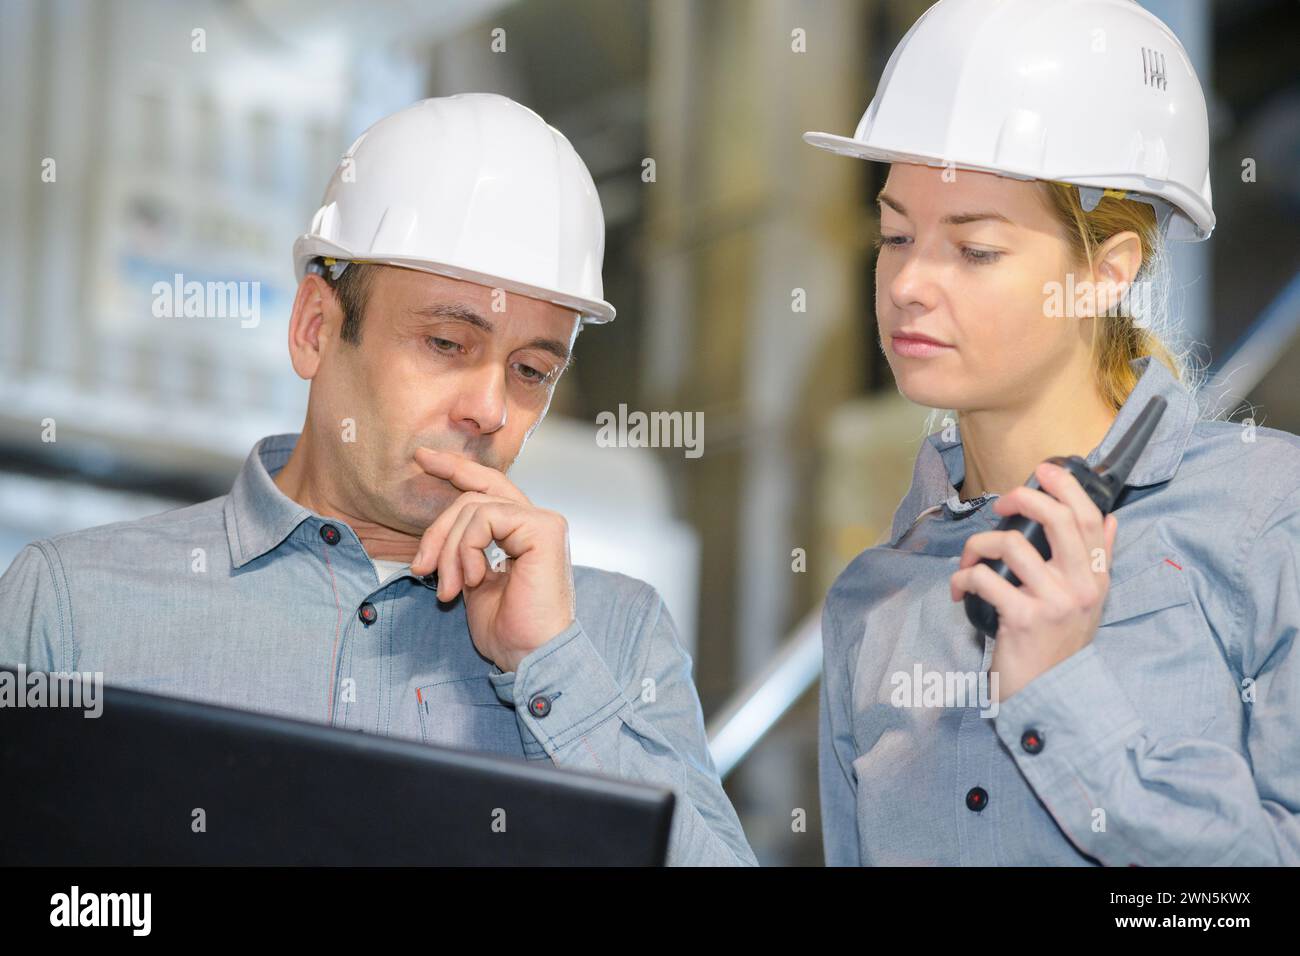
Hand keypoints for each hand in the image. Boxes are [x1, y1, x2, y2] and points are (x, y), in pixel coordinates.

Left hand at [410, 447, 575, 673]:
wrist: (531, 656)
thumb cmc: (507, 630)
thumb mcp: (474, 582)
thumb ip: (463, 551)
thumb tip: (434, 539)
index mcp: (523, 532)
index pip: (487, 487)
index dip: (455, 468)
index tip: (422, 458)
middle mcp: (537, 520)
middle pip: (473, 495)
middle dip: (437, 528)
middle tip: (420, 567)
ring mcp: (543, 521)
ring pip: (473, 507)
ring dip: (449, 550)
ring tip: (448, 589)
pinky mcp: (543, 528)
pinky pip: (485, 518)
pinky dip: (467, 549)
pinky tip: (473, 580)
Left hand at [949, 461, 1118, 700]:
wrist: (1047, 697)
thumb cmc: (1058, 645)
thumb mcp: (1088, 603)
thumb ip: (1098, 561)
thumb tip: (1110, 520)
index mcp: (1095, 578)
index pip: (1090, 519)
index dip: (1066, 487)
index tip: (1044, 471)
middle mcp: (1081, 588)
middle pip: (1058, 521)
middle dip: (1024, 500)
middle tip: (1001, 505)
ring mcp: (1054, 603)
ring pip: (1011, 545)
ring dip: (979, 545)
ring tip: (970, 561)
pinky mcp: (1023, 619)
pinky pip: (986, 579)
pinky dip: (964, 578)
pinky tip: (960, 589)